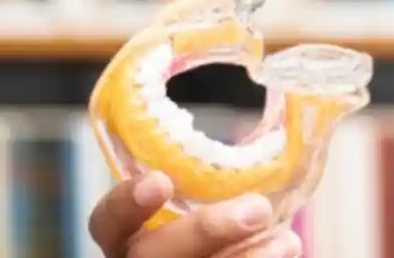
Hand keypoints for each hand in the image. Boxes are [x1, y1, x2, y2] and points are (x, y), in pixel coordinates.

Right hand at [88, 171, 301, 257]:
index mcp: (127, 240)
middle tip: (257, 208)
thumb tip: (268, 147)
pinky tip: (285, 253)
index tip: (160, 180)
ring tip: (286, 241)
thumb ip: (210, 185)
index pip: (107, 223)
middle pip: (149, 256)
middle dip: (203, 230)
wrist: (223, 252)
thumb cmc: (214, 230)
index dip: (126, 204)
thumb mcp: (202, 204)